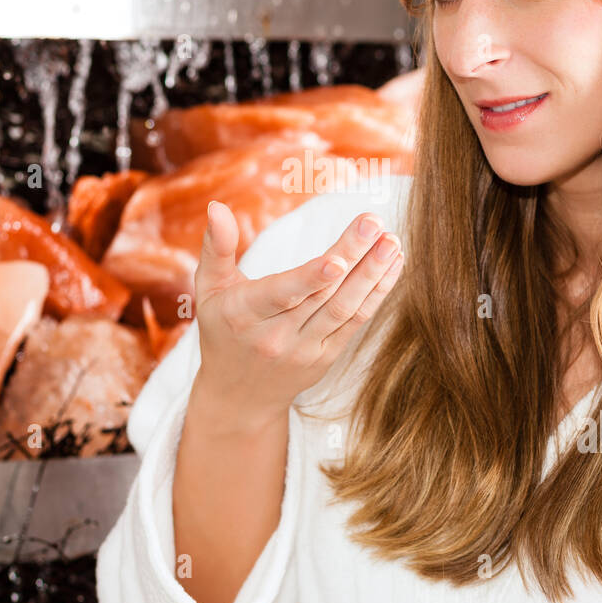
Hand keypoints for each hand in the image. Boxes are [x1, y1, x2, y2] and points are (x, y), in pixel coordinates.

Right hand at [189, 201, 403, 431]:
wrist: (239, 397)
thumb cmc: (223, 330)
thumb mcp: (209, 289)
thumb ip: (217, 246)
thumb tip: (216, 206)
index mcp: (244, 315)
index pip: (282, 295)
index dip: (311, 278)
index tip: (338, 259)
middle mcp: (276, 336)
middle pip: (321, 294)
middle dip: (352, 256)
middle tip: (374, 223)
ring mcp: (305, 350)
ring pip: (344, 309)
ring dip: (372, 274)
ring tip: (391, 242)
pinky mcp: (327, 357)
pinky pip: (355, 322)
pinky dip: (376, 293)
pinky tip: (392, 265)